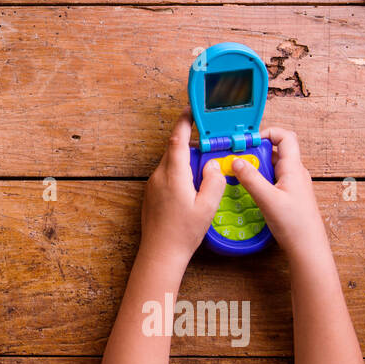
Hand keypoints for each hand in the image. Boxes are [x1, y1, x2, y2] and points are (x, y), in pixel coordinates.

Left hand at [138, 109, 226, 267]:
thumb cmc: (183, 233)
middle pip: (174, 150)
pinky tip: (191, 185)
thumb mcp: (207, 207)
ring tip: (203, 167)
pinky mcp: (151, 194)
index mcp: (173, 175)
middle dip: (189, 143)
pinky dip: (179, 172)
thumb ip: (213, 182)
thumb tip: (212, 166)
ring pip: (170, 163)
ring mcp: (152, 185)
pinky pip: (166, 175)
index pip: (177, 140)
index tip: (191, 110)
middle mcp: (159, 176)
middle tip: (207, 142)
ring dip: (185, 160)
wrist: (160, 253)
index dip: (184, 122)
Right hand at [228, 127, 330, 261]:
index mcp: (294, 168)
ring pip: (272, 165)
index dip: (268, 133)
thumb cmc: (295, 225)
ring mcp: (292, 184)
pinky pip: (272, 178)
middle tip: (238, 158)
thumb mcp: (268, 199)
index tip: (248, 141)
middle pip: (275, 150)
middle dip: (256, 151)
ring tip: (240, 173)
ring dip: (256, 166)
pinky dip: (259, 179)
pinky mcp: (288, 195)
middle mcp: (295, 173)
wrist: (307, 247)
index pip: (286, 137)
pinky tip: (249, 188)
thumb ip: (251, 178)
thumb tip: (237, 161)